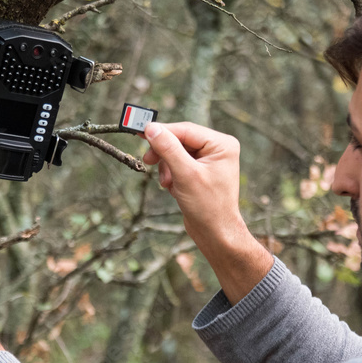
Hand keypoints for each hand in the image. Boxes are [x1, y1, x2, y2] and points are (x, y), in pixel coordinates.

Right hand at [142, 123, 271, 302]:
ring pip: (176, 152)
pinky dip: (171, 175)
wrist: (215, 234)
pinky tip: (174, 189)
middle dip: (164, 154)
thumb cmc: (207, 207)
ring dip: (167, 167)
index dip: (162, 132)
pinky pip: (178, 164)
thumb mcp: (185, 174)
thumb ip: (168, 149)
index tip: (139, 132)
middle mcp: (217, 149)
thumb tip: (151, 128)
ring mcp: (209, 160)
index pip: (185, 130)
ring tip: (168, 184)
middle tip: (148, 160)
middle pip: (180, 140)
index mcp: (222, 144)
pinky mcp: (200, 172)